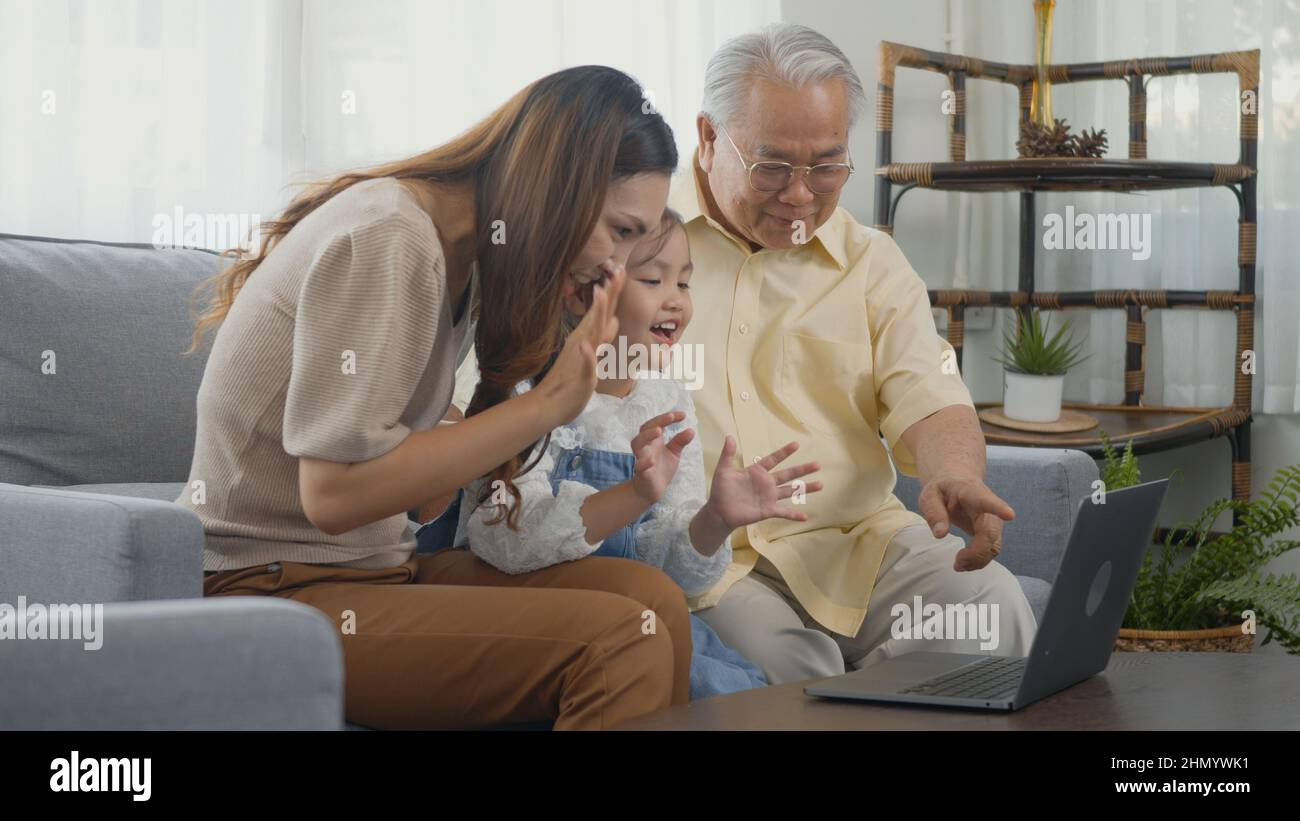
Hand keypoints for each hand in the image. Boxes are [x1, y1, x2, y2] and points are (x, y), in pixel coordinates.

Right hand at [533, 260, 624, 426]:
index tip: (621, 271)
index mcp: (587, 337)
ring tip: (600, 292)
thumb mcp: (592, 355)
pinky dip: (587, 355)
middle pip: (598, 314)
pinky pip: (584, 364)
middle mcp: (583, 342)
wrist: (549, 404)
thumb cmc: (570, 380)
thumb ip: (602, 337)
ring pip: (591, 332)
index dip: (612, 292)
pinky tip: (587, 346)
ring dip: (596, 313)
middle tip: (616, 271)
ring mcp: (580, 357)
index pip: (602, 311)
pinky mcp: (580, 375)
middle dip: (608, 293)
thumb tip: (615, 320)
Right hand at [630, 410, 693, 503]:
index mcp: (653, 440)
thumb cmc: (661, 468)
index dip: (668, 417)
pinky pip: (639, 466)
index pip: (657, 423)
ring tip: (659, 431)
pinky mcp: (641, 473)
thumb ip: (680, 442)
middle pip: (645, 429)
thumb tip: (691, 430)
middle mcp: (646, 447)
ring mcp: (641, 458)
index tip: (683, 415)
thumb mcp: (674, 453)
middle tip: (670, 417)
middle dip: (657, 421)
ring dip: (647, 436)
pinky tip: (652, 461)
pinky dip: (644, 463)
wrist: (652, 490)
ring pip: (637, 444)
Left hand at [704, 437, 821, 529]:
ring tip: (821, 484)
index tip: (797, 444)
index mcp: (757, 471)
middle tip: (817, 464)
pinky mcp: (767, 510)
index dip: (784, 452)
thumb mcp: (723, 470)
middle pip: (788, 474)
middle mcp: (766, 483)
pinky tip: (805, 517)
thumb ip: (727, 455)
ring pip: (790, 491)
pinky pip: (783, 512)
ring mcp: (769, 497)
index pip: (773, 459)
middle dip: (803, 470)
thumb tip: (729, 436)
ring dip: (805, 488)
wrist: (719, 511)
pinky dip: (794, 515)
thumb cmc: (721, 490)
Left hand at [915, 475, 1015, 570]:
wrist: (957, 484)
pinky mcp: (992, 533)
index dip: (999, 508)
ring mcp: (993, 521)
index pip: (987, 500)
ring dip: (977, 560)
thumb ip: (934, 512)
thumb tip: (940, 534)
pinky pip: (991, 551)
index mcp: (971, 493)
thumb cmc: (943, 490)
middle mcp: (988, 508)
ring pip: (994, 546)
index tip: (1010, 515)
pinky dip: (978, 561)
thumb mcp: (929, 496)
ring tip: (957, 565)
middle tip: (957, 564)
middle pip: (990, 533)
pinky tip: (963, 563)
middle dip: (976, 552)